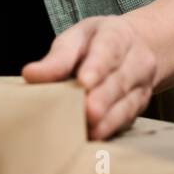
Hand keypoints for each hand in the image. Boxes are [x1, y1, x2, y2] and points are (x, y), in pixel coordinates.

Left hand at [21, 15, 157, 139]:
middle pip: (120, 80)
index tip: (84, 82)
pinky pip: (128, 119)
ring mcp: (142, 85)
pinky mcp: (139, 107)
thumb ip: (58, 58)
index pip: (109, 49)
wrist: (141, 44)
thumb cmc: (97, 42)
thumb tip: (30, 75)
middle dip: (104, 98)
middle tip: (88, 113)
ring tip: (92, 131)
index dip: (97, 67)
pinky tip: (96, 138)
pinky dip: (112, 129)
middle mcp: (136, 60)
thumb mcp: (77, 38)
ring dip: (109, 119)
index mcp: (117, 35)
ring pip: (128, 103)